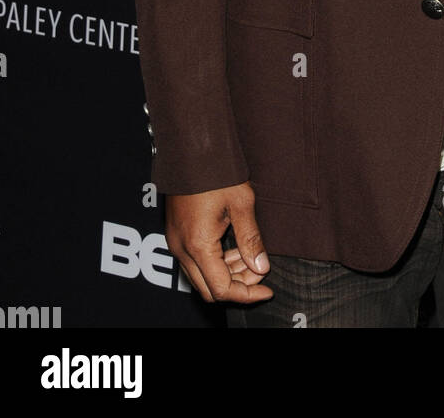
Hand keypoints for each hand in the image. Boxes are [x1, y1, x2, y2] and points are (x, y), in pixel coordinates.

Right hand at [165, 181, 272, 302]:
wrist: (191, 149)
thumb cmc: (216, 172)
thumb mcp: (242, 204)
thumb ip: (251, 239)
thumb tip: (261, 267)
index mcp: (198, 245)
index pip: (222, 289)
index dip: (247, 294)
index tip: (267, 289)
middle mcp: (182, 249)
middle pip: (209, 290)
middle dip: (238, 286)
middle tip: (260, 271)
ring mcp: (175, 243)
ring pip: (201, 277)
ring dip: (227, 274)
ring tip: (250, 256)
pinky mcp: (176, 235)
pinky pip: (194, 262)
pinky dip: (216, 263)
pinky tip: (233, 248)